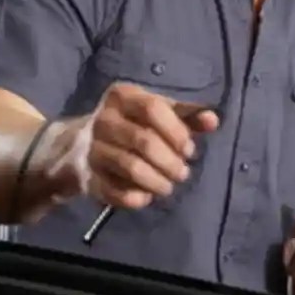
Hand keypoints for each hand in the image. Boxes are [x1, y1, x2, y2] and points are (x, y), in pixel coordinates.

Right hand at [62, 82, 217, 208]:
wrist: (80, 145)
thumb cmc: (132, 124)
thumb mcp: (158, 113)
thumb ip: (187, 116)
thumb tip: (213, 120)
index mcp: (121, 96)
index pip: (152, 108)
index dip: (176, 131)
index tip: (190, 150)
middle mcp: (103, 119)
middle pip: (144, 141)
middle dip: (170, 162)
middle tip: (183, 173)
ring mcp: (92, 149)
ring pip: (131, 167)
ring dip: (158, 182)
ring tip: (169, 186)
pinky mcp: (87, 177)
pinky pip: (115, 192)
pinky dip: (137, 198)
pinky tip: (147, 197)